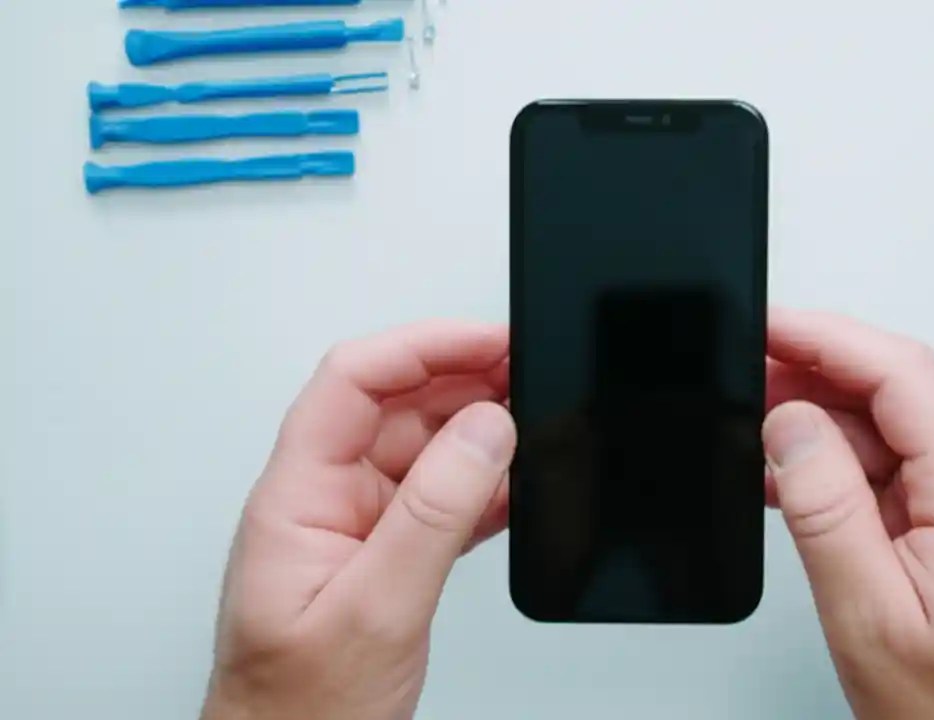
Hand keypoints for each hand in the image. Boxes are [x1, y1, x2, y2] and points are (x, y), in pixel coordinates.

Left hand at [202, 321, 515, 719]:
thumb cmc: (300, 712)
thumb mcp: (375, 609)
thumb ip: (432, 514)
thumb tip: (486, 430)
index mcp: (298, 497)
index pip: (353, 382)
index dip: (423, 346)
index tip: (489, 341)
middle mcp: (325, 501)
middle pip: (395, 406)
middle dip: (463, 379)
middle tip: (530, 372)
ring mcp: (358, 528)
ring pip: (425, 449)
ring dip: (481, 432)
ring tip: (537, 421)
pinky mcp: (389, 558)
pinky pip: (442, 499)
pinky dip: (486, 486)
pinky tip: (521, 484)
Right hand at [764, 310, 933, 719]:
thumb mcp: (868, 615)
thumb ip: (825, 508)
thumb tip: (792, 423)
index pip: (903, 375)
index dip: (826, 337)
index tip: (769, 326)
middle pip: (901, 392)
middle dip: (816, 380)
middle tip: (747, 385)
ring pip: (901, 426)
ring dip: (830, 427)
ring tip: (763, 443)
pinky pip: (913, 462)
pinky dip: (855, 463)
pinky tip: (806, 478)